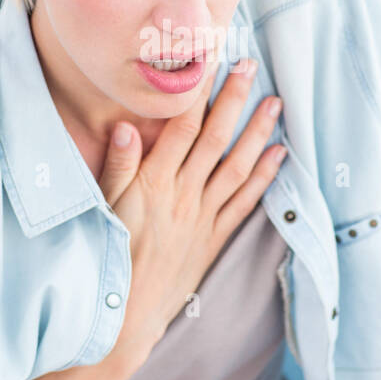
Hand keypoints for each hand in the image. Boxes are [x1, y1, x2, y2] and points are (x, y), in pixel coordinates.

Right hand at [99, 58, 285, 365]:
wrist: (126, 316)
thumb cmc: (107, 259)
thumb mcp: (102, 209)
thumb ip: (117, 167)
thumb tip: (127, 126)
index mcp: (152, 184)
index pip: (181, 129)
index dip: (198, 94)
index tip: (210, 63)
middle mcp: (182, 196)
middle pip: (214, 139)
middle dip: (234, 101)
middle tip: (252, 67)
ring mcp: (202, 217)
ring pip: (236, 166)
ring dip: (257, 133)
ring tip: (276, 104)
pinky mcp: (213, 238)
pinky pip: (244, 203)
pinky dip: (263, 177)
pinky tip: (279, 155)